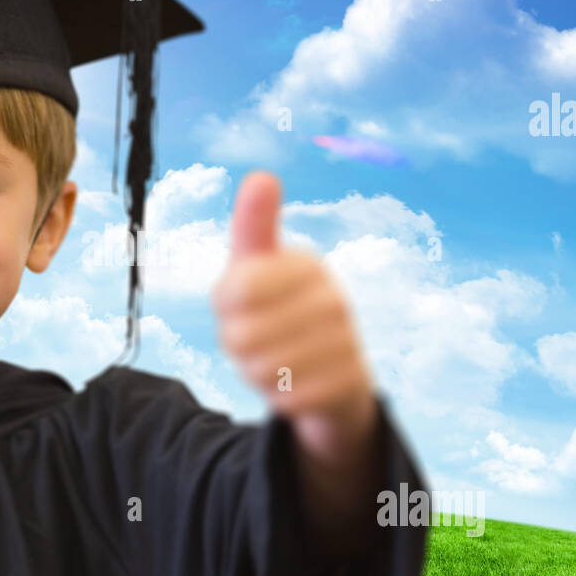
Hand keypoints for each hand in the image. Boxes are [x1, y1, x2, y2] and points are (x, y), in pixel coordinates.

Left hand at [211, 171, 377, 466]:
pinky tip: (294, 385)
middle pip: (243, 336)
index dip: (225, 308)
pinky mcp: (350, 382)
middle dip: (239, 346)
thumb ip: (254, 228)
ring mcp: (346, 339)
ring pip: (264, 369)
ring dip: (257, 373)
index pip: (236, 288)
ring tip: (274, 361)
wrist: (333, 374)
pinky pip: (288, 398)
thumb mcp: (256, 268)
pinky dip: (279, 397)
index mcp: (305, 263)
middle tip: (256, 340)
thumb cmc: (278, 311)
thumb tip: (262, 176)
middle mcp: (332, 297)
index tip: (240, 305)